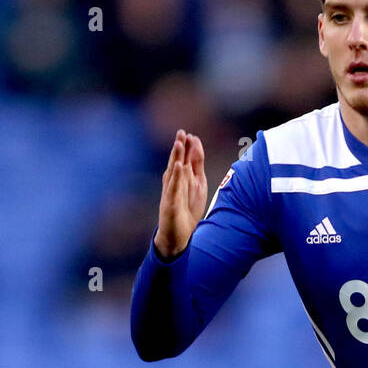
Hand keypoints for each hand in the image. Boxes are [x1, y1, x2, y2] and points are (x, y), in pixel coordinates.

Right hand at [154, 130, 207, 259]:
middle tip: (181, 132)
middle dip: (179, 147)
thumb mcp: (197, 187)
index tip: (192, 135)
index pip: (185, 159)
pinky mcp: (170, 202)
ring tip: (179, 143)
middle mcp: (174, 183)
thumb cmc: (187, 210)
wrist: (178, 236)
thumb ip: (197, 168)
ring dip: (176, 157)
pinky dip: (176, 176)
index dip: (188, 148)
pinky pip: (173, 187)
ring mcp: (171, 192)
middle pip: (177, 161)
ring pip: (173, 171)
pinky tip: (179, 166)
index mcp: (182, 179)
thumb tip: (198, 149)